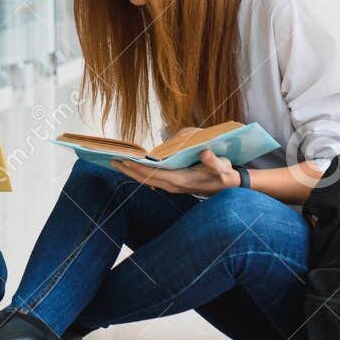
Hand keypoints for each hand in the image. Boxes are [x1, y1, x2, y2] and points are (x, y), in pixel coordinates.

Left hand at [113, 149, 238, 195]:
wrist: (227, 186)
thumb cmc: (223, 174)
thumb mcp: (223, 167)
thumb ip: (214, 161)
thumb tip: (205, 152)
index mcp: (181, 180)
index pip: (155, 175)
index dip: (139, 168)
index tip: (125, 160)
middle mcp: (173, 185)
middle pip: (145, 179)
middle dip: (128, 170)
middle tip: (111, 159)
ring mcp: (171, 186)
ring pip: (146, 180)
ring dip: (131, 172)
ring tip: (116, 162)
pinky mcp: (171, 184)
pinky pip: (151, 179)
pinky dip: (139, 173)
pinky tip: (131, 167)